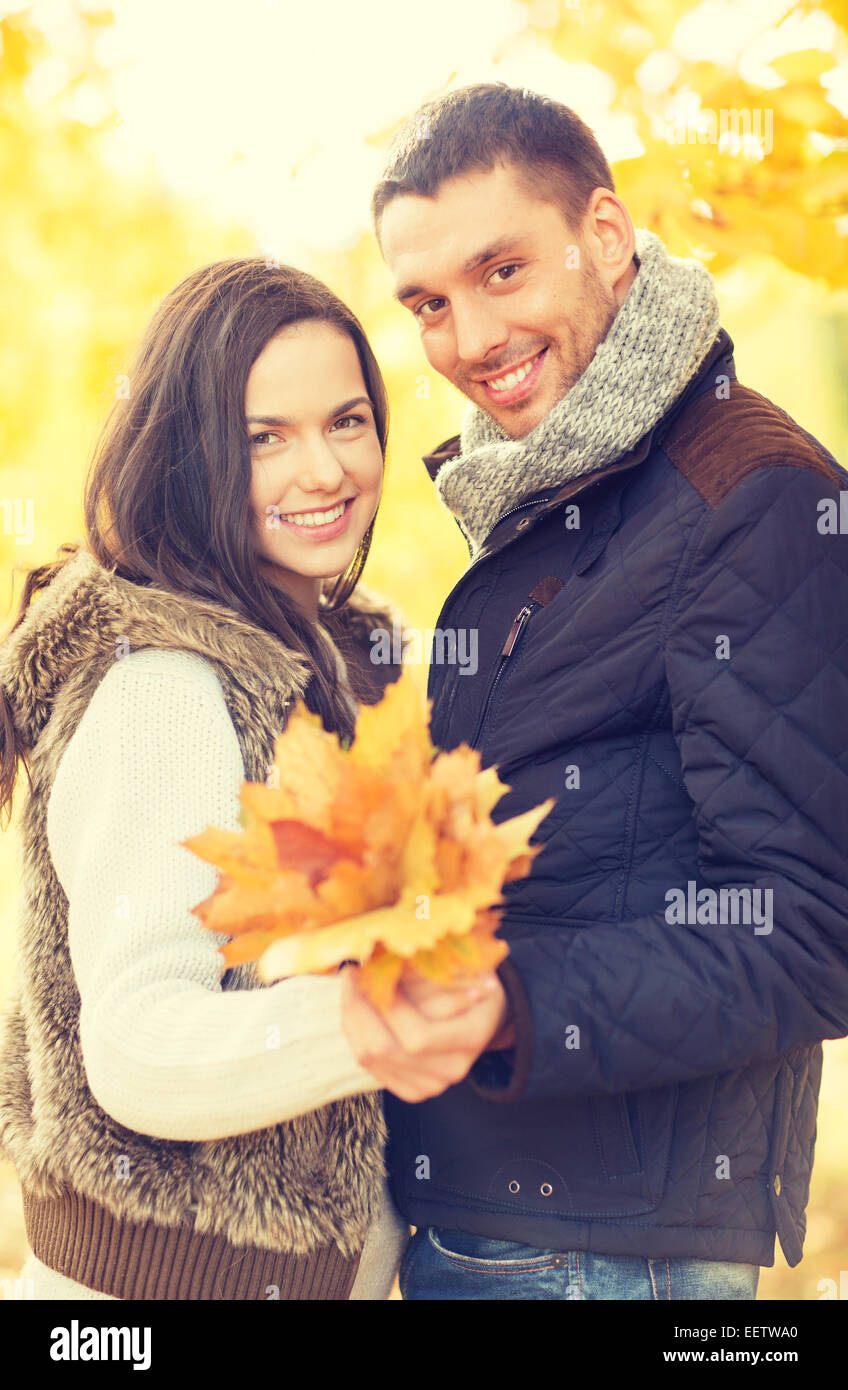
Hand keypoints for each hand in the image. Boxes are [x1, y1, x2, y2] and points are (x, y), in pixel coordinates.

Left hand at [340, 965, 512, 1102]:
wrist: (485, 1017)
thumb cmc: (472, 981)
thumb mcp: (459, 967)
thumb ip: (423, 969)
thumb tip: (378, 962)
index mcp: (470, 1038)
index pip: (416, 1036)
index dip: (386, 1005)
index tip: (368, 968)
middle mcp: (449, 1070)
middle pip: (383, 1050)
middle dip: (357, 1009)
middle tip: (350, 974)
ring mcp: (429, 1086)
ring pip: (368, 1058)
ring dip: (352, 1018)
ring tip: (351, 987)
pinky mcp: (410, 1090)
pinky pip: (368, 1065)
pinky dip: (356, 1034)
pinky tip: (357, 1009)